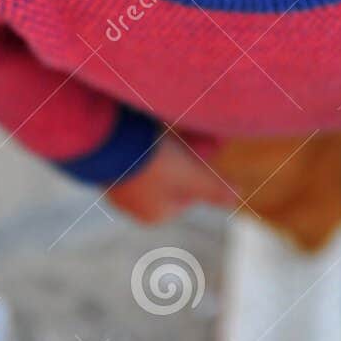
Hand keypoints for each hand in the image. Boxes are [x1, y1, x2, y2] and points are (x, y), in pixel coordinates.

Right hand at [105, 136, 239, 223]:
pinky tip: (145, 125)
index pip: (188, 195)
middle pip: (170, 179)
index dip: (199, 170)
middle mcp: (134, 205)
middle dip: (185, 156)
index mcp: (156, 215)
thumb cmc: (154, 165)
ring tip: (171, 125)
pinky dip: (143, 141)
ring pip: (150, 164)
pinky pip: (131, 154)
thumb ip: (216, 190)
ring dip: (165, 146)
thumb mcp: (193, 177)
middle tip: (193, 132)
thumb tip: (237, 196)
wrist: (105, 146)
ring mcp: (116, 185)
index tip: (205, 148)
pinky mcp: (103, 164)